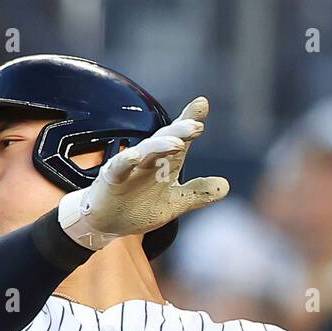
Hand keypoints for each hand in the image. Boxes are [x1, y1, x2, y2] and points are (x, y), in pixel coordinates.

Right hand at [57, 96, 228, 250]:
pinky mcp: (111, 180)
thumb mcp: (174, 203)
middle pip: (165, 140)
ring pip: (146, 151)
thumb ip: (198, 193)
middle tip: (196, 126)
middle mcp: (149, 161)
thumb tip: (225, 186)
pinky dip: (126, 161)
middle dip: (180, 131)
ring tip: (177, 143)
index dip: (189, 122)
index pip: (179, 138)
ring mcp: (129, 168)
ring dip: (160, 145)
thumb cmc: (138, 207)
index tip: (202, 104)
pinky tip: (134, 156)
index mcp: (164, 163)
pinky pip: (118, 167)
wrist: (106, 224)